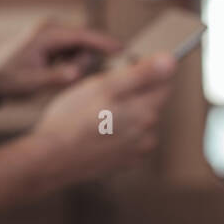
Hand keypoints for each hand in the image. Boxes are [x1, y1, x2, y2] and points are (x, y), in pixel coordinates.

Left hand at [0, 19, 123, 102]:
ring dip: (75, 64)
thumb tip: (77, 73)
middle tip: (65, 78)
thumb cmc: (6, 79)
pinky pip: (72, 50)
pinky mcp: (52, 39)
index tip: (123, 49)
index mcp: (46, 34)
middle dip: (83, 61)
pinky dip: (70, 63)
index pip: (82, 35)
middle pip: (84, 41)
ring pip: (79, 47)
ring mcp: (51, 32)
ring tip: (54, 77)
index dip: (103, 42)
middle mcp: (50, 28)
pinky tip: (53, 73)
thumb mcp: (30, 83)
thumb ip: (55, 78)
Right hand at [31, 52, 176, 184]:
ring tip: (96, 114)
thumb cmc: (72, 120)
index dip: (146, 68)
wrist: (52, 159)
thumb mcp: (102, 87)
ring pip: (139, 121)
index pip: (165, 81)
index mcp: (146, 110)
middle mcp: (148, 132)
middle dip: (132, 92)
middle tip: (101, 92)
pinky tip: (97, 132)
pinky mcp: (124, 162)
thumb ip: (141, 74)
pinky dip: (119, 132)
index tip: (124, 66)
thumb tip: (170, 61)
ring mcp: (137, 150)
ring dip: (125, 113)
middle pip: (151, 101)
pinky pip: (129, 140)